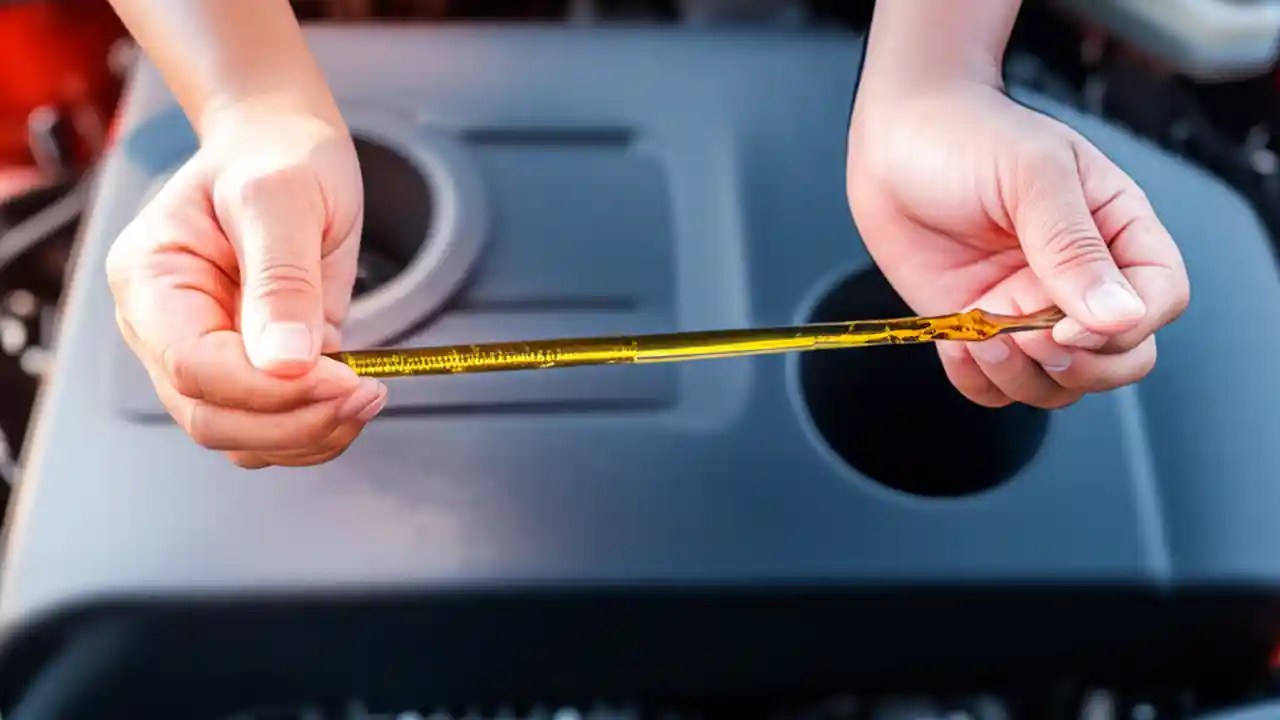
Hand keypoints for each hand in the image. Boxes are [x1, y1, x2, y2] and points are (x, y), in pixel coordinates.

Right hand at [107, 106, 385, 467]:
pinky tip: (355, 397)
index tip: (342, 378)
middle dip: (295, 421)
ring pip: (243, 438)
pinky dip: (316, 429)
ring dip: (310, 435)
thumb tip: (286, 362)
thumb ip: (282, 280)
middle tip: (367, 393)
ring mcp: (209, 356)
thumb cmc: (277, 156)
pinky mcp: (253, 370)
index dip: (268, 389)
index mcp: (151, 283)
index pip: (194, 367)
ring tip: (369, 394)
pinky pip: (273, 428)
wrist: (289, 147)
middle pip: (213, 418)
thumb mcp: (282, 198)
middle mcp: (167, 331)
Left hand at [846, 83, 1189, 408]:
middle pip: (1122, 358)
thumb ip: (1072, 246)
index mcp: (1115, 232)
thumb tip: (1120, 315)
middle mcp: (1079, 279)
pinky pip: (996, 386)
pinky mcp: (979, 328)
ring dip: (1024, 379)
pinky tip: (957, 342)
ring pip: (1060, 384)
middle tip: (1028, 341)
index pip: (1161, 299)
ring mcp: (1028, 309)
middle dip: (1083, 369)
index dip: (1128, 327)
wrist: (894, 139)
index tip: (1069, 327)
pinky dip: (980, 381)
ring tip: (980, 339)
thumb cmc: (969, 135)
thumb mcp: (1032, 176)